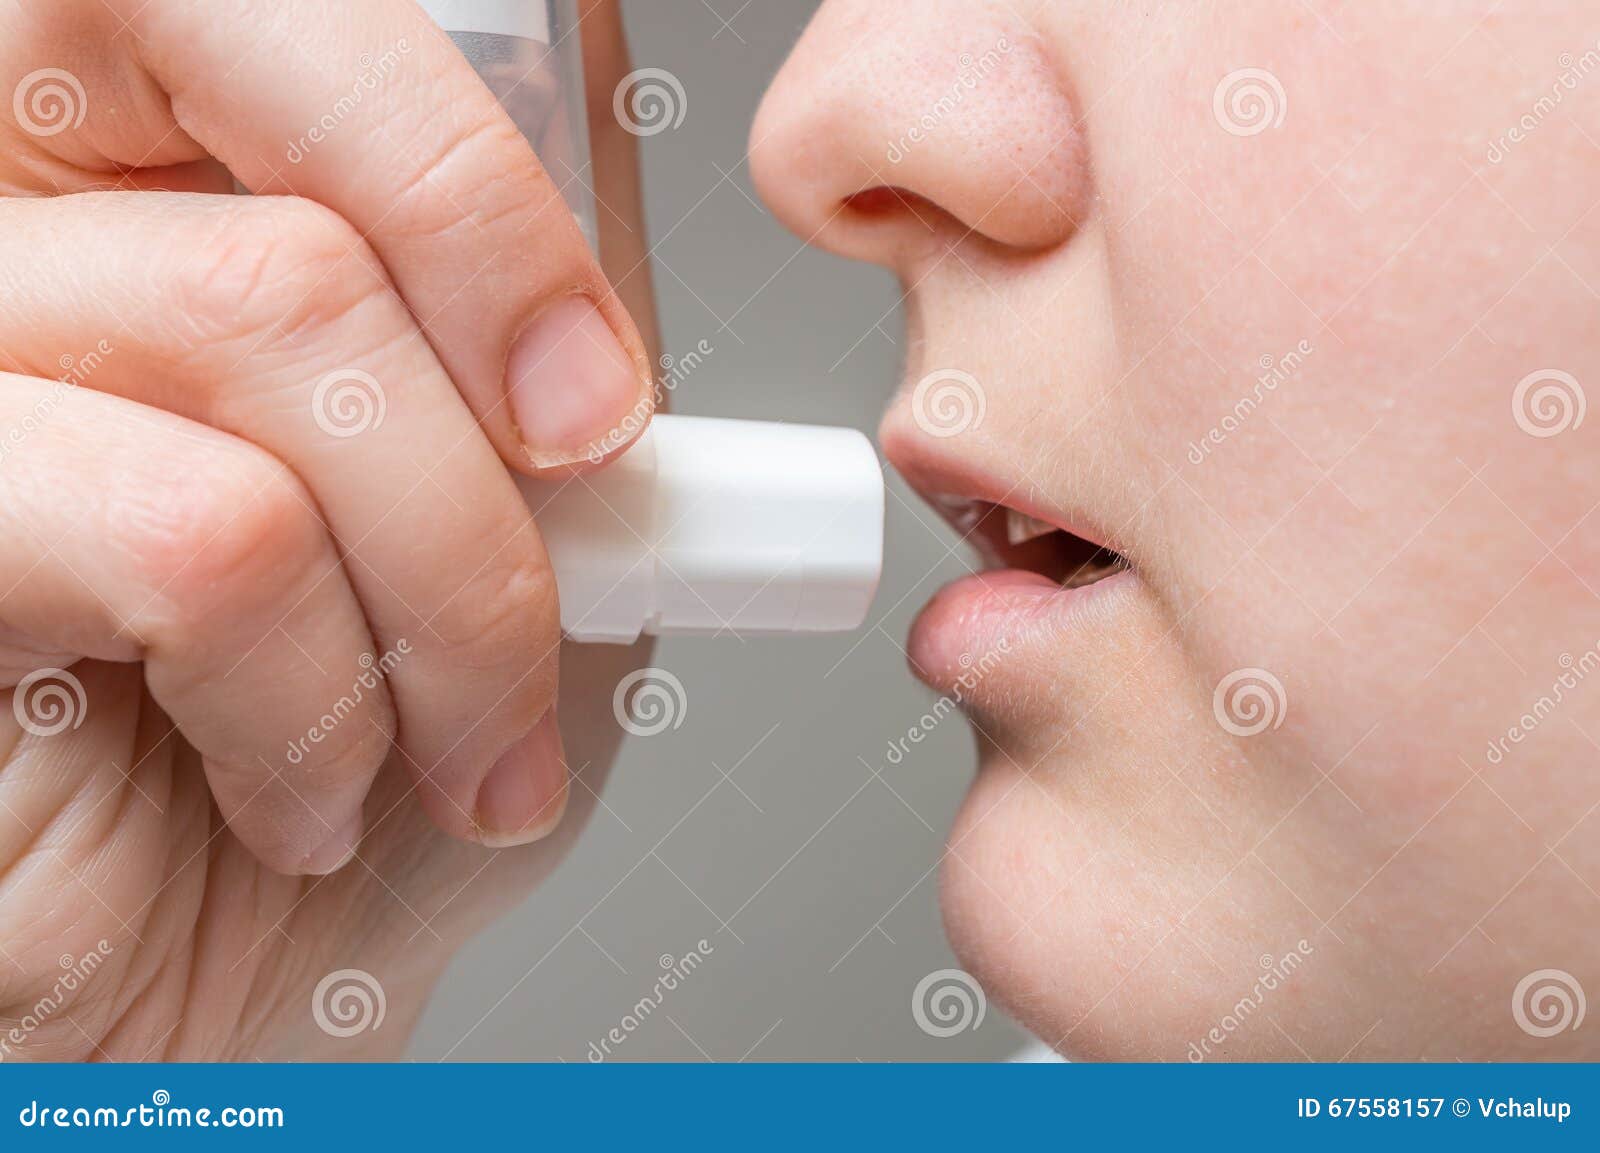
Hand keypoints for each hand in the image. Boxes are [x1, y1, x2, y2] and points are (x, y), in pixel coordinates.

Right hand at [0, 0, 655, 1057]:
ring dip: (456, 570)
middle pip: (242, 31)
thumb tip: (603, 213)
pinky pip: (194, 524)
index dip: (470, 129)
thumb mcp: (526, 538)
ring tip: (465, 740)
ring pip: (275, 309)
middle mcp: (16, 225)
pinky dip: (320, 686)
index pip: (262, 0)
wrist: (232, 1010)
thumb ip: (544, 353)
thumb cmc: (364, 778)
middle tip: (588, 446)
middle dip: (490, 249)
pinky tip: (305, 786)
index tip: (598, 344)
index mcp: (148, 189)